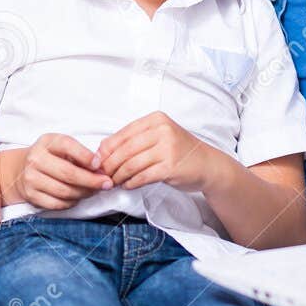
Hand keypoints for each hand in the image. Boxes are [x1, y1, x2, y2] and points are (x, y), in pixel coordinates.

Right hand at [12, 133, 113, 208]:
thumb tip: (100, 170)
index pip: (68, 146)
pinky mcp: (31, 195)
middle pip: (69, 173)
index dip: (86, 156)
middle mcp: (36, 159)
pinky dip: (72, 202)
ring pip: (65, 191)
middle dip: (92, 180)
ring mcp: (31, 178)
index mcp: (47, 142)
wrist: (21, 169)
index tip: (99, 165)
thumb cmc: (51, 157)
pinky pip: (57, 203)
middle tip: (107, 183)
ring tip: (94, 191)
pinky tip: (78, 197)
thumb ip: (80, 155)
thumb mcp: (62, 147)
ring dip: (84, 193)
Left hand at [96, 111, 218, 192]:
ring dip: (119, 176)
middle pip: (125, 150)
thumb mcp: (159, 137)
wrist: (208, 165)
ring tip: (114, 182)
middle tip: (102, 175)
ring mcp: (167, 148)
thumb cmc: (180, 151)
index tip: (98, 161)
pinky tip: (128, 185)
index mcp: (156, 120)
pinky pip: (142, 176)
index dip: (106, 150)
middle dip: (110, 165)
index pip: (122, 134)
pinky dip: (131, 183)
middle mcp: (162, 130)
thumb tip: (103, 151)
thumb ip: (135, 140)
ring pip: (131, 164)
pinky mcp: (170, 167)